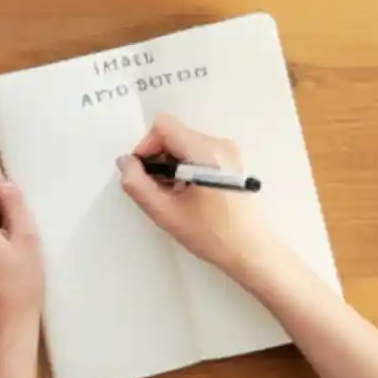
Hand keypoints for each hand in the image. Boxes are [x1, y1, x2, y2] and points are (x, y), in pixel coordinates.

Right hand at [117, 114, 279, 277]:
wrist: (252, 251)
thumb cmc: (213, 235)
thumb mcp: (165, 212)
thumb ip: (137, 184)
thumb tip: (125, 163)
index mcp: (205, 152)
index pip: (162, 127)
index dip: (146, 147)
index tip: (144, 173)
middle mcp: (219, 145)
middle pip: (172, 135)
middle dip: (157, 159)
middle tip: (158, 189)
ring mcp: (227, 152)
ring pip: (182, 144)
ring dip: (170, 166)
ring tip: (174, 195)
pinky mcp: (229, 161)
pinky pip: (195, 153)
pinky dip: (183, 168)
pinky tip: (186, 194)